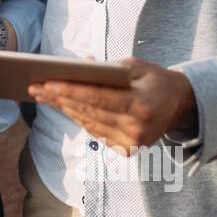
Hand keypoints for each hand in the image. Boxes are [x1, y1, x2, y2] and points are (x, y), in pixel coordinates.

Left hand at [26, 57, 196, 155]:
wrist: (180, 105)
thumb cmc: (155, 80)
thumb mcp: (137, 66)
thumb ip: (108, 68)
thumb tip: (79, 66)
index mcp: (142, 105)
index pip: (99, 97)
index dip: (71, 90)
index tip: (47, 83)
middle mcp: (137, 128)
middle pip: (89, 112)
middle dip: (60, 98)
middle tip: (36, 87)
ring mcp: (132, 143)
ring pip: (88, 123)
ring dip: (65, 108)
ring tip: (44, 94)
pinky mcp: (128, 150)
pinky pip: (95, 132)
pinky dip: (79, 117)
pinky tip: (63, 105)